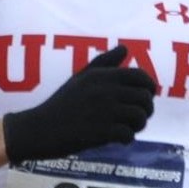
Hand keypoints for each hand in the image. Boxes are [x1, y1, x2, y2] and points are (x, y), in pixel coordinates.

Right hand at [1, 45, 156, 163]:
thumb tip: (125, 48)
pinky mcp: (100, 132)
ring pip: (140, 116)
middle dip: (146, 109)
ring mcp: (103, 111)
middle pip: (144, 98)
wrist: (39, 129)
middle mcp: (104, 90)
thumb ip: (105, 63)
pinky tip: (119, 139)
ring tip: (128, 128)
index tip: (145, 98)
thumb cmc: (62, 103)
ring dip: (138, 125)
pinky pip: (128, 134)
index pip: (140, 76)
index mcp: (101, 76)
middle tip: (136, 118)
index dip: (149, 88)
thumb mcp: (81, 77)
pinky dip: (127, 138)